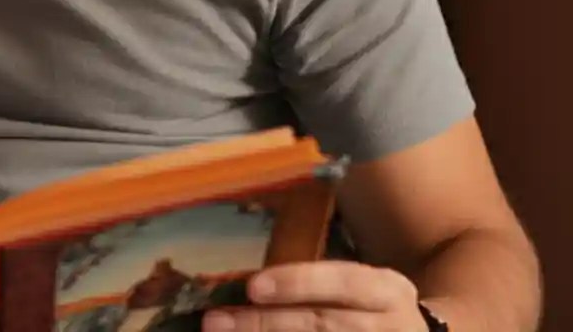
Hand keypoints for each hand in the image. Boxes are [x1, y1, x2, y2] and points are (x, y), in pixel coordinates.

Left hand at [202, 261, 427, 330]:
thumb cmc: (370, 312)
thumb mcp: (359, 291)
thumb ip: (312, 289)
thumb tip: (243, 293)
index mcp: (387, 291)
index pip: (344, 281)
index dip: (298, 282)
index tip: (252, 287)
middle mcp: (392, 325)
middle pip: (322, 324)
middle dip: (264, 323)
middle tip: (215, 321)